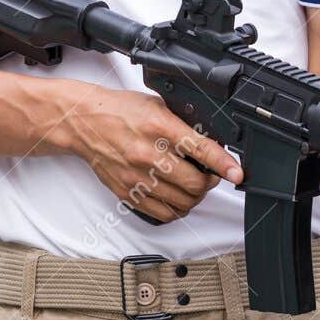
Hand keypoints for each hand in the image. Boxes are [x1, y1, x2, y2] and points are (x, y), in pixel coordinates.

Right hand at [52, 85, 241, 221]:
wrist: (82, 122)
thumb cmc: (120, 111)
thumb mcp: (157, 105)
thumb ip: (182, 124)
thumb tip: (213, 144)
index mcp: (159, 127)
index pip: (200, 150)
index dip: (224, 164)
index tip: (237, 173)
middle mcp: (147, 154)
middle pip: (194, 184)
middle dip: (210, 182)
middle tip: (210, 176)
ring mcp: (137, 177)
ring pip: (182, 203)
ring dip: (195, 197)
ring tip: (193, 186)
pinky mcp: (128, 193)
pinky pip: (163, 214)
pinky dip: (177, 209)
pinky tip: (177, 198)